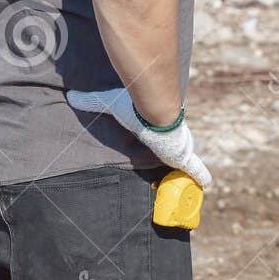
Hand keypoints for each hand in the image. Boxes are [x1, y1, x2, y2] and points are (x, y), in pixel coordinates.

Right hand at [66, 87, 212, 188]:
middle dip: (177, 153)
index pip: (157, 134)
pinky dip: (200, 174)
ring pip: (185, 159)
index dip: (160, 139)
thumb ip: (91, 102)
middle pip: (173, 148)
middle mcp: (167, 137)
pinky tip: (207, 182)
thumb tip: (71, 96)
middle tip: (177, 166)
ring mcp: (178, 147)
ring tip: (191, 179)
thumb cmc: (133, 107)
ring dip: (189, 166)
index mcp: (152, 128)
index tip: (160, 143)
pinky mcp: (183, 157)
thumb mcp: (107, 103)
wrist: (154, 109)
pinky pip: (194, 169)